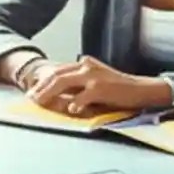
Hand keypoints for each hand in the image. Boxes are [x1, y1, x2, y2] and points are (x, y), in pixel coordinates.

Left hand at [27, 56, 171, 113]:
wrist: (141, 89)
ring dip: (49, 93)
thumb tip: (60, 96)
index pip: (58, 70)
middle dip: (41, 87)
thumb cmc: (118, 89)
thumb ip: (79, 84)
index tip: (33, 91)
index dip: (44, 81)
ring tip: (41, 102)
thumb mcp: (96, 81)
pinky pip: (82, 96)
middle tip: (31, 98)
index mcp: (84, 64)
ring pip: (63, 82)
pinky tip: (70, 110)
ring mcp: (93, 76)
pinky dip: (74, 103)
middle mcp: (86, 66)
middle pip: (57, 75)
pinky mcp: (101, 88)